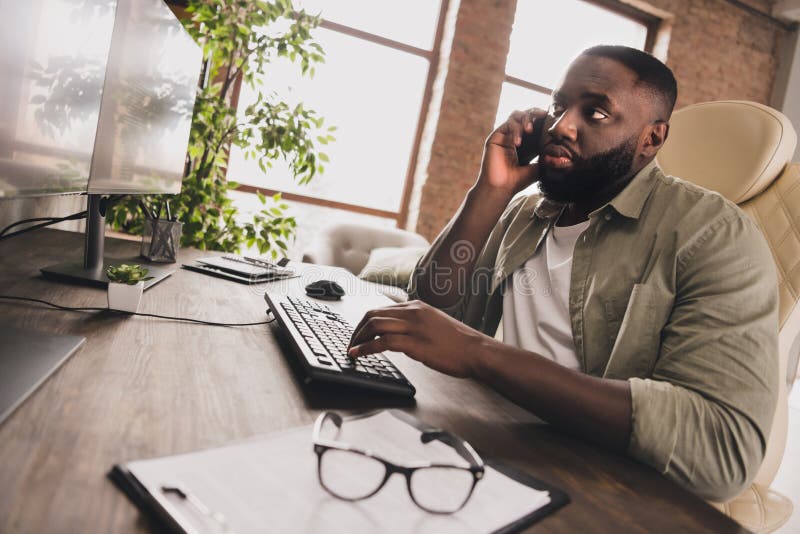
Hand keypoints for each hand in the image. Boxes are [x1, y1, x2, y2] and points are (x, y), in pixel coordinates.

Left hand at [347, 300, 490, 377]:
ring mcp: (413, 326)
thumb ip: (416, 325)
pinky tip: (359, 355)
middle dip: (356, 329)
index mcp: (417, 307)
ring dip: (358, 338)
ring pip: (374, 325)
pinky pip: (382, 342)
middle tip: (351, 343)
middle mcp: (413, 312)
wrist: (477, 351)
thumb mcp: (434, 325)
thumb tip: (398, 334)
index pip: (382, 309)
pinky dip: (366, 348)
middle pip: (373, 314)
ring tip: (352, 350)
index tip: (358, 334)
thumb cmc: (459, 343)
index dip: (365, 322)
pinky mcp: (414, 343)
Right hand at [477, 108, 546, 195]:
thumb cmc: (518, 181)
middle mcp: (514, 136)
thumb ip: (547, 157)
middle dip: (535, 112)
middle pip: (525, 114)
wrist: (501, 188)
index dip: (543, 118)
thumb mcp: (538, 167)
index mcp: (526, 142)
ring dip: (525, 119)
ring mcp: (505, 136)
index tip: (553, 118)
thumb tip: (561, 152)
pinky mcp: (495, 137)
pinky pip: (507, 124)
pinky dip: (515, 130)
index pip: (535, 123)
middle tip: (544, 115)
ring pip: (516, 115)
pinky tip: (518, 143)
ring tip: (530, 130)